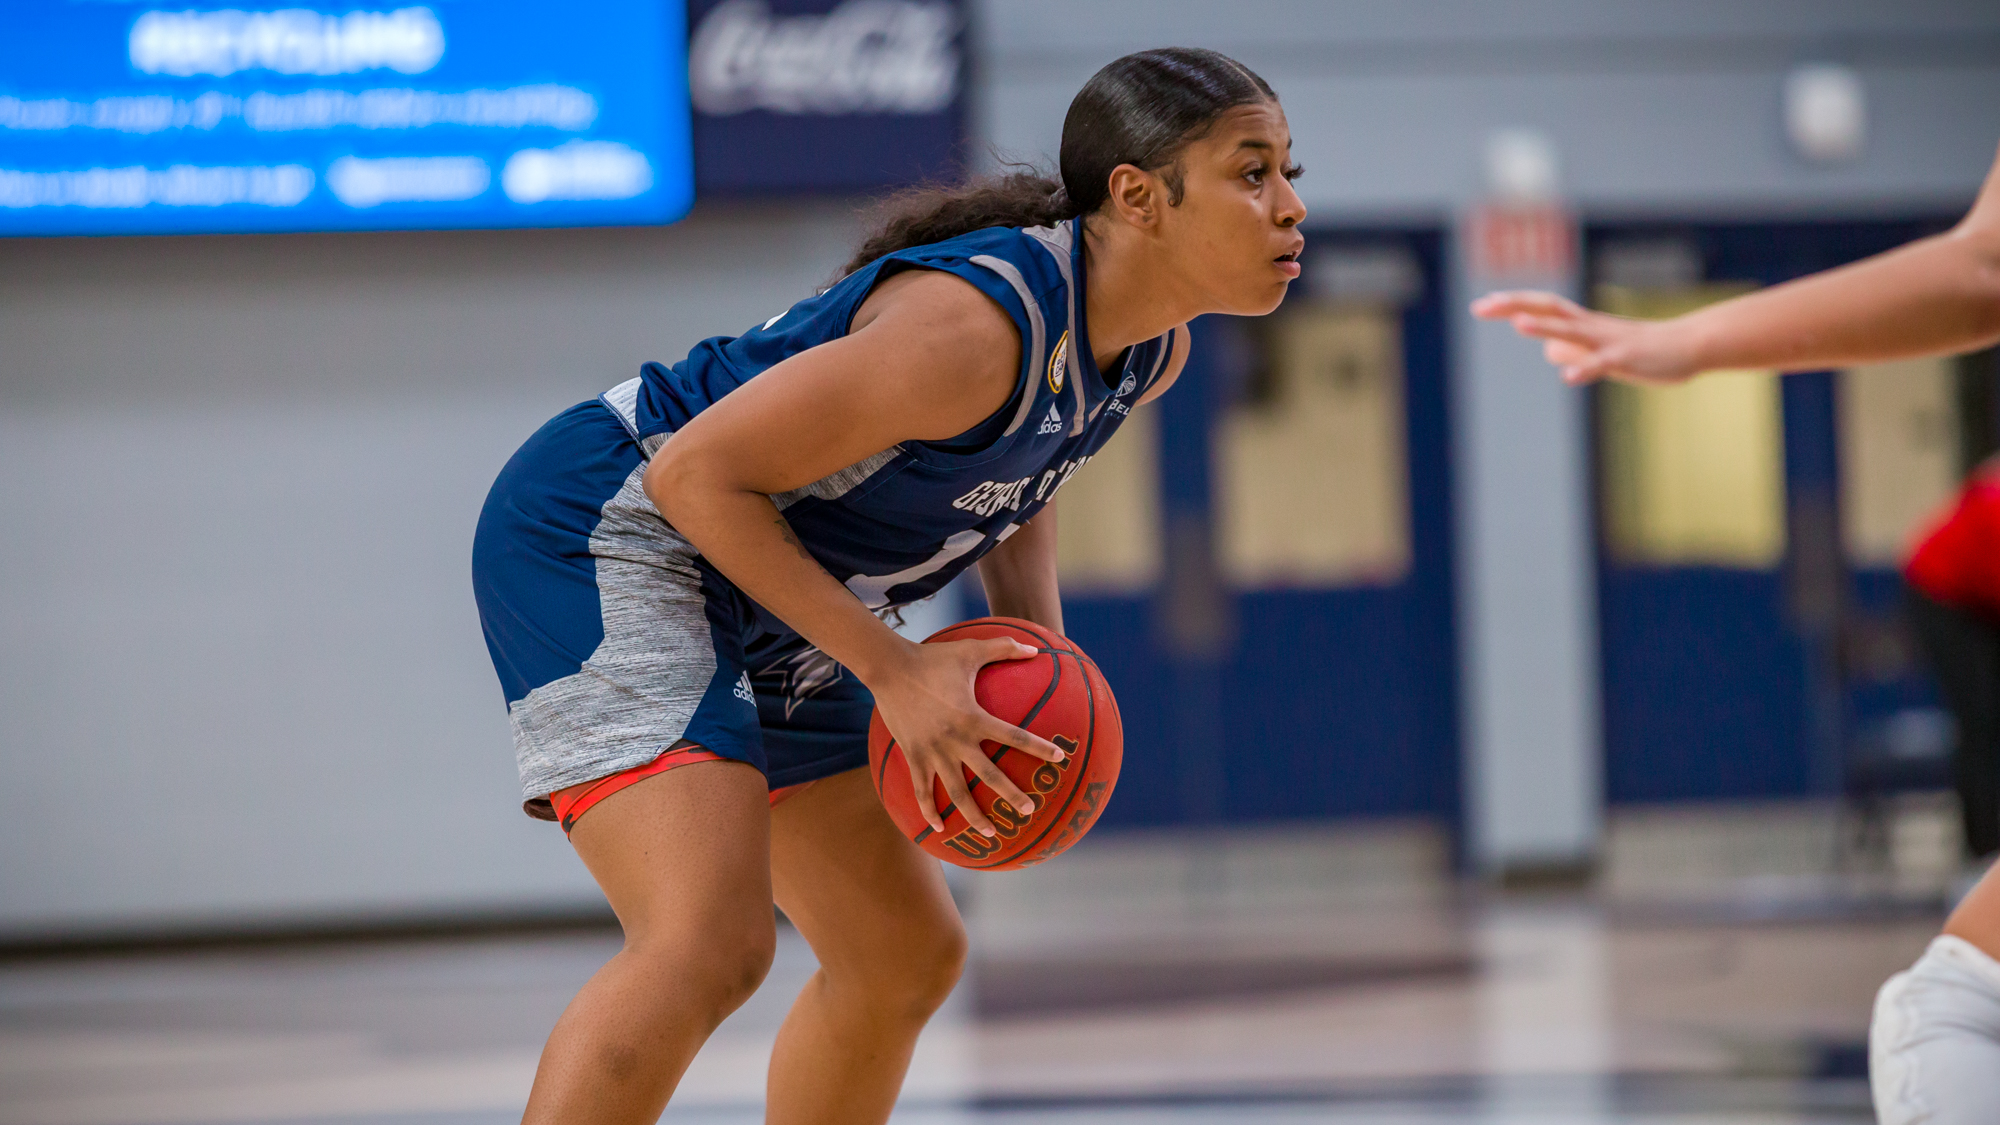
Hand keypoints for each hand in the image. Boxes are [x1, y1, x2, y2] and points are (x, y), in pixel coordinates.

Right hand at [868, 637, 1067, 838]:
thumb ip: (1005, 648)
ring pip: (957, 793)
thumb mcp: (970, 649)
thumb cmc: (932, 657)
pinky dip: (929, 811)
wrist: (889, 667)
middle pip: (989, 775)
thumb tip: (1037, 649)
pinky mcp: (912, 756)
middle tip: (1029, 810)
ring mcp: (933, 752)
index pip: (1014, 736)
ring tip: (991, 834)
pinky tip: (939, 829)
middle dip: (1011, 795)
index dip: (1038, 748)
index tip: (1059, 759)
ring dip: (974, 816)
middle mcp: (956, 740)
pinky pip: (921, 790)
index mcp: (974, 717)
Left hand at [1471, 290, 1700, 385]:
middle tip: (1481, 306)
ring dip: (1545, 329)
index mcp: (1582, 324)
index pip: (1542, 308)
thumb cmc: (1641, 349)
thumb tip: (1549, 353)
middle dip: (1515, 306)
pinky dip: (1585, 369)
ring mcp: (1608, 340)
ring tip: (1518, 325)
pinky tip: (1568, 378)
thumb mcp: (1598, 352)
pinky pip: (1603, 364)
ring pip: (1573, 332)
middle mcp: (1590, 326)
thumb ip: (1573, 351)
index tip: (1482, 304)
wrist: (1687, 346)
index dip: (1513, 304)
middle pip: (1548, 309)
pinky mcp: (1626, 358)